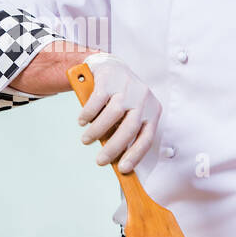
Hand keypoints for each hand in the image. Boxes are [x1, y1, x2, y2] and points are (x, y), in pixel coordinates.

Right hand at [76, 53, 160, 173]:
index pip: (146, 138)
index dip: (135, 155)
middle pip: (129, 129)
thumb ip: (126, 132)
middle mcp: (143, 98)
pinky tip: (82, 122)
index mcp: (152, 110)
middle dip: (113, 148)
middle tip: (100, 161)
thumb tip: (116, 159)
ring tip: (86, 140)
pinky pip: (96, 101)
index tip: (122, 169)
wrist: (112, 67)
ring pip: (111, 115)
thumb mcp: (131, 114)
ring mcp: (126, 88)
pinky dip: (88, 114)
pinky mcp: (109, 79)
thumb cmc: (122, 98)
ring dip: (96, 132)